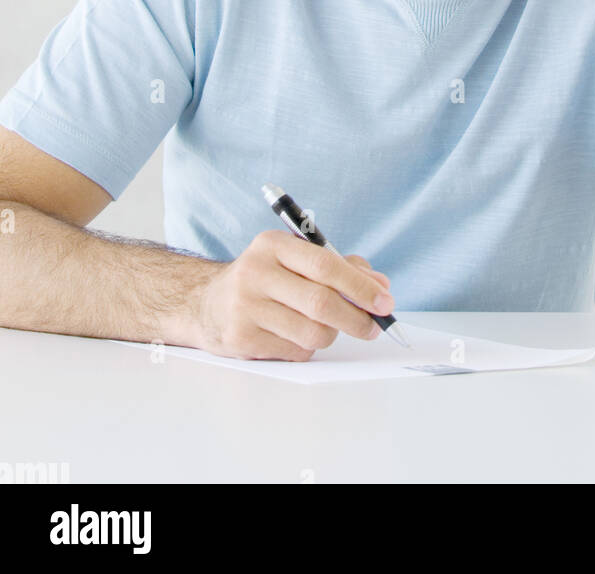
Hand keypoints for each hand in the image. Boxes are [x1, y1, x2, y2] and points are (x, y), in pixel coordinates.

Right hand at [195, 230, 395, 359]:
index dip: (360, 286)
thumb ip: (341, 267)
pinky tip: (296, 335)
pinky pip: (295, 352)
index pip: (326, 265)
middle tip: (374, 326)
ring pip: (312, 333)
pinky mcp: (242, 339)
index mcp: (273, 245)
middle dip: (356, 318)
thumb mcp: (296, 260)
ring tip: (329, 328)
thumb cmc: (265, 279)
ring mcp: (246, 308)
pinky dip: (308, 348)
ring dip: (332, 334)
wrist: (206, 303)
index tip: (385, 301)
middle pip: (321, 303)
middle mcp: (256, 273)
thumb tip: (380, 285)